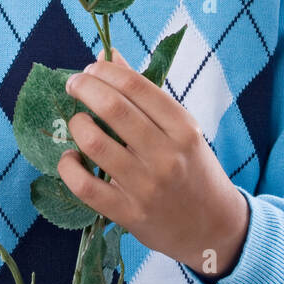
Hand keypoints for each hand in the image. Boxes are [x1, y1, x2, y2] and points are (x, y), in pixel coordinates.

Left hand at [58, 47, 249, 279]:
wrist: (214, 228)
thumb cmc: (193, 169)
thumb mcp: (181, 128)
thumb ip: (144, 92)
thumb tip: (108, 56)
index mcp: (183, 127)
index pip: (135, 86)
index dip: (104, 71)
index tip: (91, 70)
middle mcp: (166, 155)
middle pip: (113, 108)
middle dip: (84, 88)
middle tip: (74, 86)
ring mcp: (147, 186)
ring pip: (96, 144)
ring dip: (77, 125)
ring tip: (77, 122)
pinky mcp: (130, 214)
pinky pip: (86, 187)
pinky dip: (68, 168)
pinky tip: (69, 159)